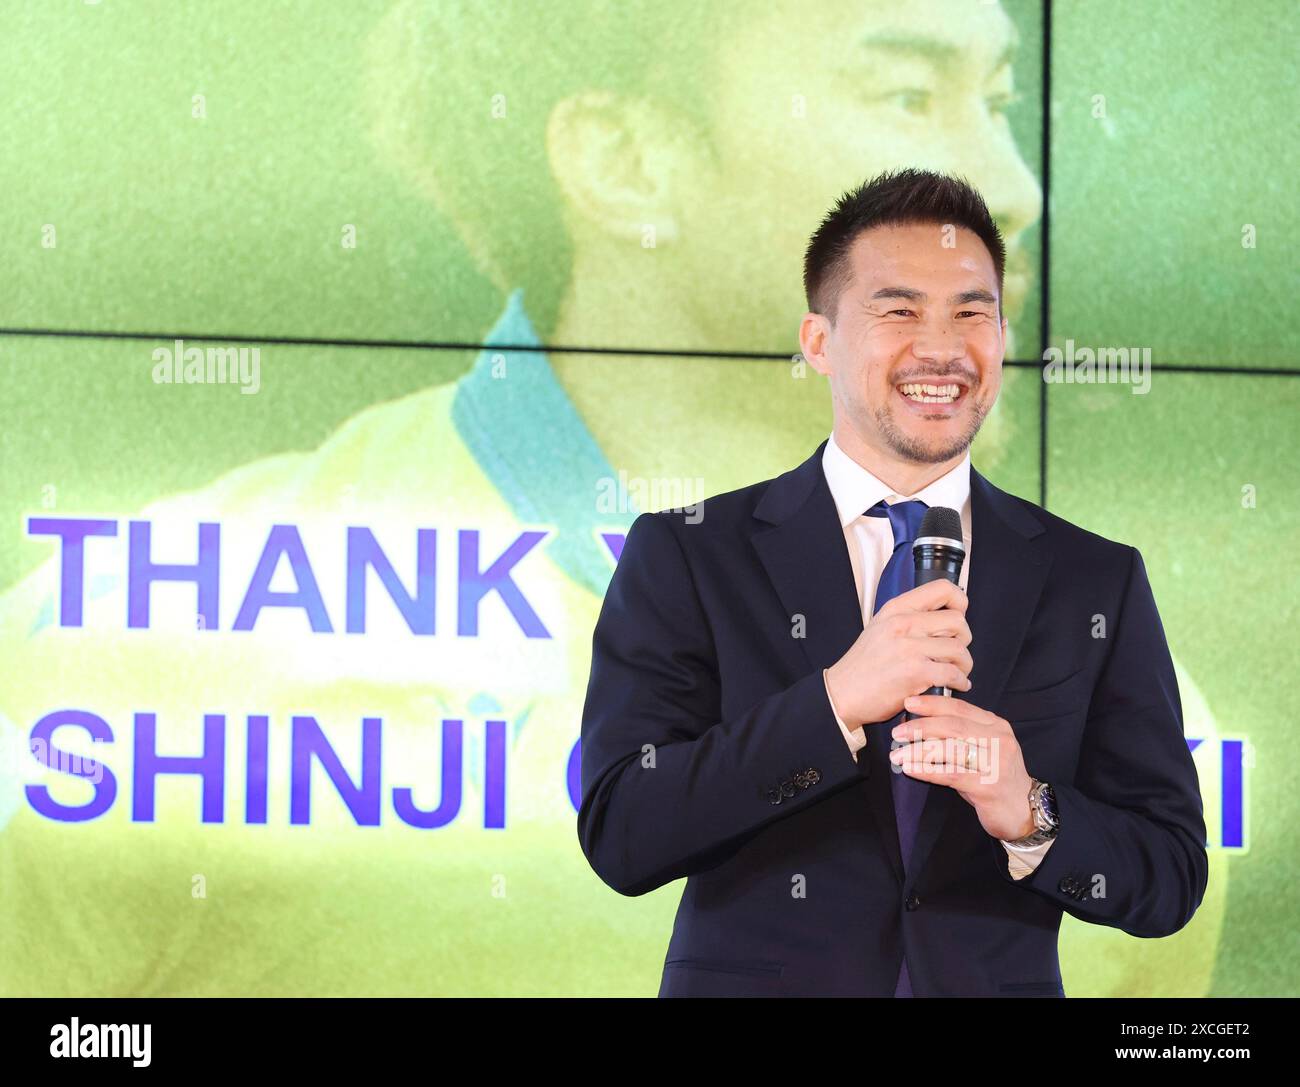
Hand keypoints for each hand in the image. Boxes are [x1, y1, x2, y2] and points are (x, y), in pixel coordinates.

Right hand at [825, 579, 971, 727]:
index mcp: (896, 608)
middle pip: (958, 621)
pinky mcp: (916, 672)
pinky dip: (959, 682)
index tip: (958, 616)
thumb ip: (909, 617)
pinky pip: (953, 673)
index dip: (959, 602)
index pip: (943, 589)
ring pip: (959, 649)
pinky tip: (954, 685)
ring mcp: (909, 647)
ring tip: (955, 672)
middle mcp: (903, 623)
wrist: (843, 693)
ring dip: (963, 664)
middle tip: (954, 653)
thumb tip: (943, 615)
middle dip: (963, 639)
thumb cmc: (864, 665)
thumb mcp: (880, 626)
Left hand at [888, 694, 1035, 840]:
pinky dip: (927, 770)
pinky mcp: (988, 787)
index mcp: (996, 725)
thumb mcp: (982, 748)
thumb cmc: (994, 777)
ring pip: (950, 750)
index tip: (908, 703)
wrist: (1022, 810)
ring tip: (898, 754)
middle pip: (953, 726)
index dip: (932, 704)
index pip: (960, 708)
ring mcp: (996, 763)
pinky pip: (951, 775)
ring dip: (919, 751)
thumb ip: (959, 734)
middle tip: (898, 732)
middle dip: (921, 727)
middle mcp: (999, 740)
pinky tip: (910, 769)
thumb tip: (918, 724)